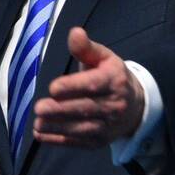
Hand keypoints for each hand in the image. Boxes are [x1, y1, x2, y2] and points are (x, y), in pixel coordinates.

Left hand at [31, 27, 143, 147]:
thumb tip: (74, 32)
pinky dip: (59, 141)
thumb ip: (86, 48)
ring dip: (58, 128)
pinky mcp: (100, 141)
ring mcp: (108, 126)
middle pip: (86, 109)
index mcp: (114, 81)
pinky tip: (41, 135)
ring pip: (82, 129)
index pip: (94, 85)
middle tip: (39, 108)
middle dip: (61, 110)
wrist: (136, 106)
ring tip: (38, 123)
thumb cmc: (111, 77)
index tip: (54, 87)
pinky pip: (79, 142)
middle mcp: (114, 105)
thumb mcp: (103, 58)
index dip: (73, 86)